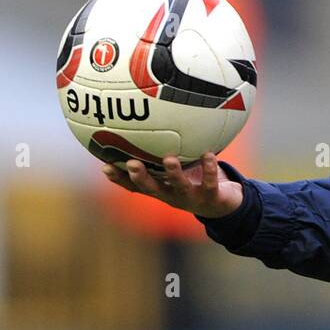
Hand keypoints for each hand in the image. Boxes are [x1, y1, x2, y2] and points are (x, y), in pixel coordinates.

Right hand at [101, 152, 244, 217]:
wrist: (224, 204)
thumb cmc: (196, 179)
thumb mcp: (179, 168)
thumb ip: (164, 153)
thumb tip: (150, 125)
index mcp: (161, 188)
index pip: (135, 185)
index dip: (120, 178)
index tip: (105, 166)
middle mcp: (172, 196)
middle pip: (152, 189)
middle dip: (141, 178)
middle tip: (132, 163)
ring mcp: (191, 198)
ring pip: (180, 187)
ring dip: (174, 174)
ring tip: (169, 159)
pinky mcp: (211, 197)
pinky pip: (210, 182)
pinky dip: (209, 169)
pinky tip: (208, 154)